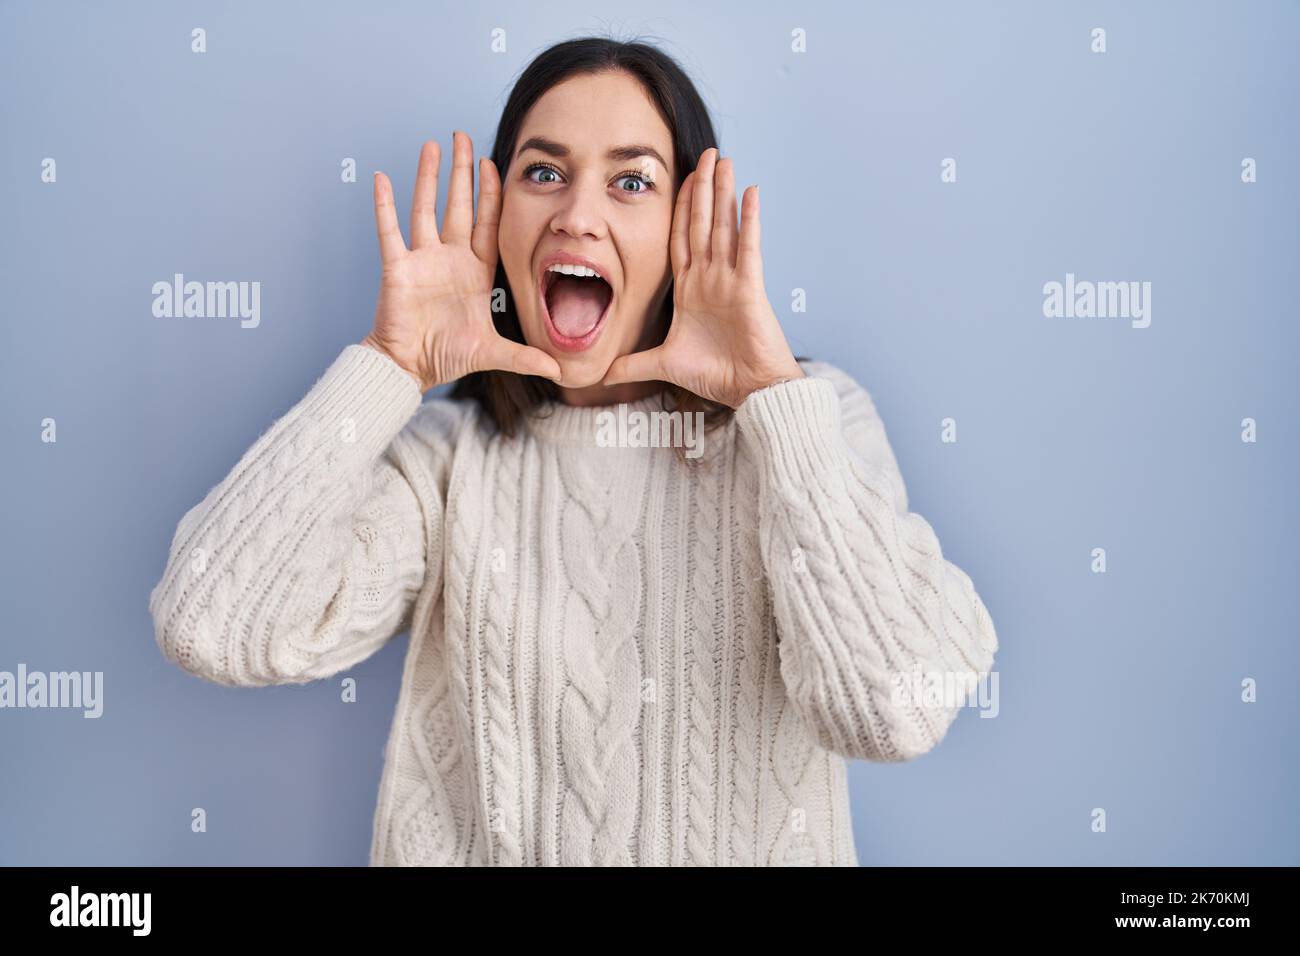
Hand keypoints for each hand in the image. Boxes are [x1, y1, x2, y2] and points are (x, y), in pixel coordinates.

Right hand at [361, 131, 561, 391]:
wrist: (409, 368)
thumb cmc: (446, 356)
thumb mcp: (493, 352)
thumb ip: (525, 356)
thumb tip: (559, 371)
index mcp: (474, 272)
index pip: (487, 224)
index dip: (490, 195)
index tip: (493, 164)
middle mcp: (449, 259)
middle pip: (458, 206)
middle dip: (461, 172)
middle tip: (462, 137)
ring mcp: (422, 260)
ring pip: (425, 208)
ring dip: (427, 177)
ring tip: (431, 145)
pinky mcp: (397, 267)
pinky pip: (390, 231)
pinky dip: (385, 205)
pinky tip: (382, 178)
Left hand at [600, 147, 802, 408]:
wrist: (749, 389)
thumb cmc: (715, 375)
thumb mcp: (663, 364)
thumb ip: (633, 364)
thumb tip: (602, 376)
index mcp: (692, 289)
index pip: (682, 239)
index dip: (680, 209)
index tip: (679, 180)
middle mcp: (711, 277)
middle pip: (703, 222)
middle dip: (702, 188)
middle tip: (705, 153)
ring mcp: (731, 279)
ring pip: (724, 226)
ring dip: (723, 192)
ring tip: (724, 160)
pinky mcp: (749, 286)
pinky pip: (748, 246)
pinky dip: (749, 219)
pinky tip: (750, 191)